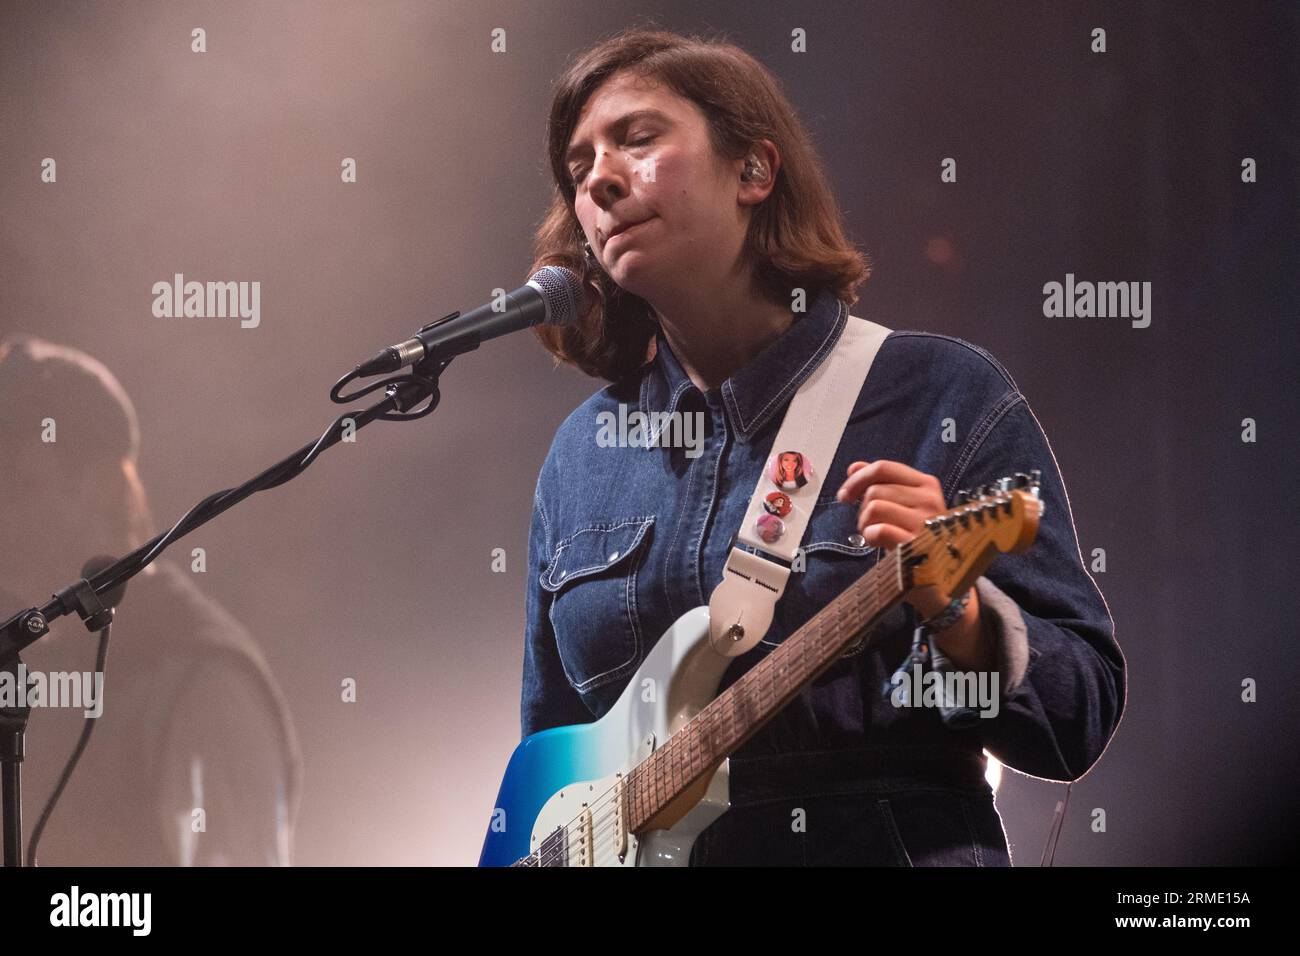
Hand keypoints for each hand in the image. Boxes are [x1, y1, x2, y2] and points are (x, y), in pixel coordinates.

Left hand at [834, 459, 967, 617]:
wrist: (941, 580)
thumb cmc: (918, 538)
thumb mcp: (902, 506)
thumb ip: (880, 484)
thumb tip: (854, 467)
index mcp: (927, 485)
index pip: (884, 467)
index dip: (858, 478)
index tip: (845, 495)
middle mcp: (930, 499)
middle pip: (875, 489)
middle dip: (862, 508)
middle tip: (869, 525)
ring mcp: (925, 522)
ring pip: (874, 507)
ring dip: (865, 523)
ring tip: (875, 535)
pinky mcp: (917, 544)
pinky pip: (879, 529)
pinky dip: (870, 536)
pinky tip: (877, 543)